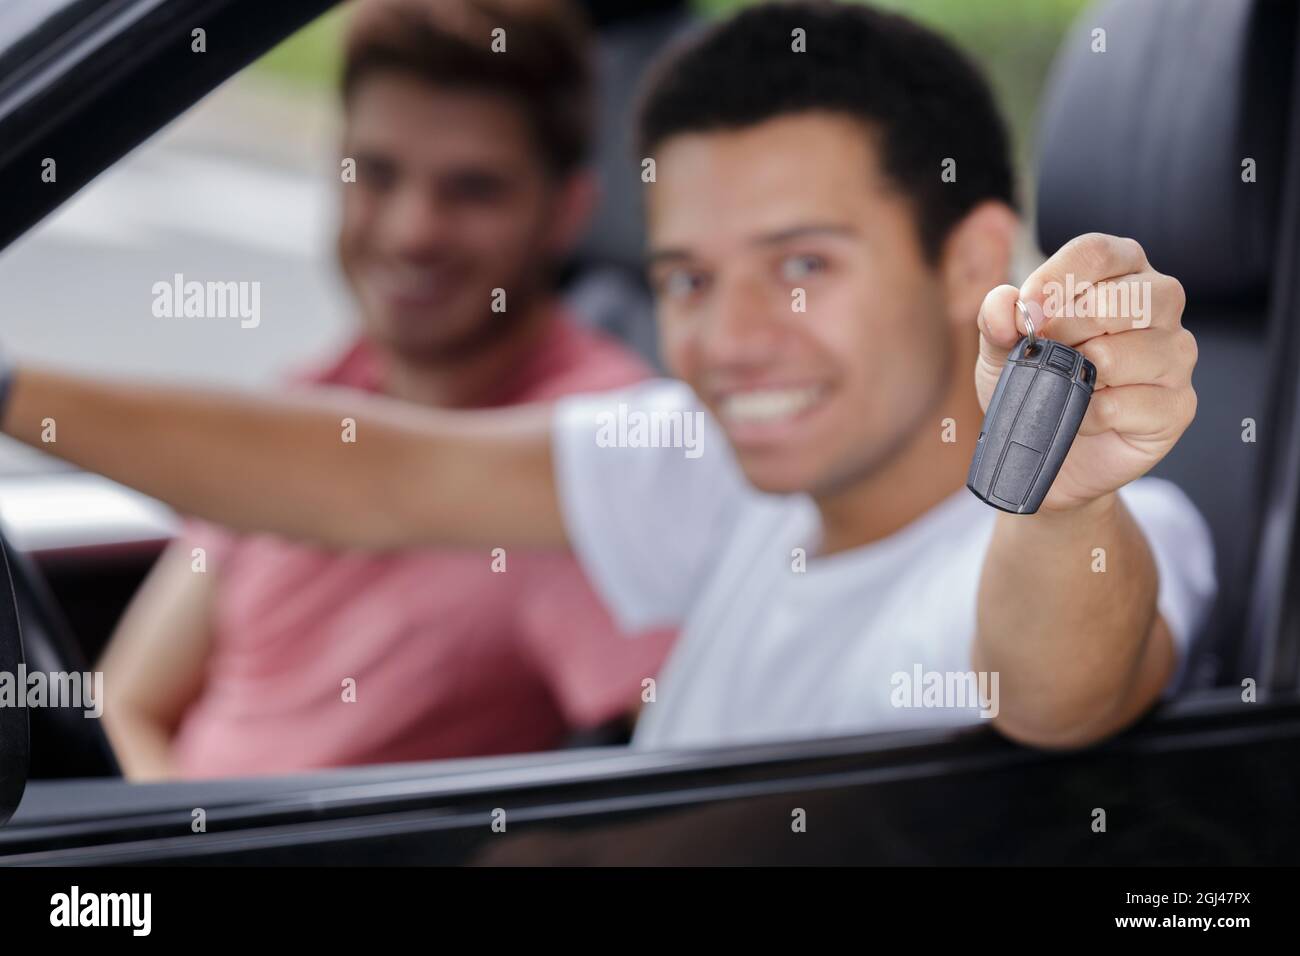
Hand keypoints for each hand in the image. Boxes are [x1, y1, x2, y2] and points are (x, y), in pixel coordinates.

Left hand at [975, 233, 1196, 511]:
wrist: (1049, 450)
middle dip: (1069, 324)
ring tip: (1062, 385)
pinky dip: (1089, 414)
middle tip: (1043, 349)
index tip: (1028, 307)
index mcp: (1121, 271)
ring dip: (1078, 373)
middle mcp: (1160, 305)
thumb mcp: (1002, 348)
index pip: (1098, 252)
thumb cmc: (1035, 383)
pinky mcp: (1178, 405)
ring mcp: (1176, 354)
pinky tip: (1079, 417)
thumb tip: (1006, 306)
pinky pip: (1128, 403)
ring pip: (1127, 352)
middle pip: (1126, 296)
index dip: (1057, 277)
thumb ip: (998, 319)